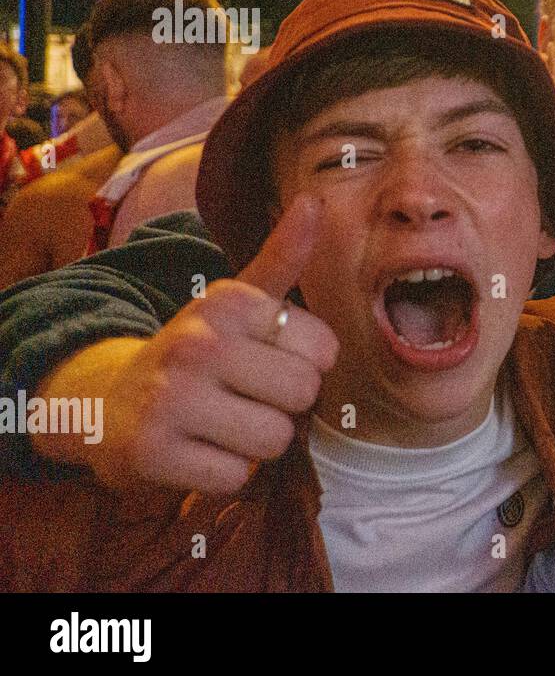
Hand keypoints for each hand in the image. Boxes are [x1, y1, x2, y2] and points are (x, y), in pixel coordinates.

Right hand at [38, 196, 337, 493]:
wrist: (109, 403)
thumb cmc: (198, 352)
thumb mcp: (238, 301)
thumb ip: (283, 257)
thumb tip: (315, 200)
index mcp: (229, 302)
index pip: (325, 349)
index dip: (306, 365)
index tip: (269, 361)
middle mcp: (198, 342)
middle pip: (304, 395)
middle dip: (286, 407)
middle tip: (247, 398)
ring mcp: (171, 398)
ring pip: (274, 440)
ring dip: (258, 444)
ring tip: (225, 424)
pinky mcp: (152, 451)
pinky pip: (236, 476)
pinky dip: (225, 472)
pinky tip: (199, 450)